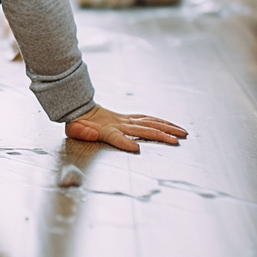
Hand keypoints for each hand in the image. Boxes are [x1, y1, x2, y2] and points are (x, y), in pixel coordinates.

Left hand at [65, 104, 186, 152]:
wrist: (79, 107)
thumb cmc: (76, 122)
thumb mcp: (73, 129)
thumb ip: (82, 132)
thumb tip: (93, 133)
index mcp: (106, 130)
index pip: (116, 137)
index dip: (125, 142)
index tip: (136, 148)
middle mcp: (119, 124)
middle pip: (142, 129)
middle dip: (160, 135)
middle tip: (176, 141)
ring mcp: (125, 120)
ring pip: (150, 123)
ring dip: (167, 128)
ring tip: (182, 133)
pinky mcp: (128, 118)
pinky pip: (147, 118)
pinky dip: (161, 121)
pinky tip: (171, 126)